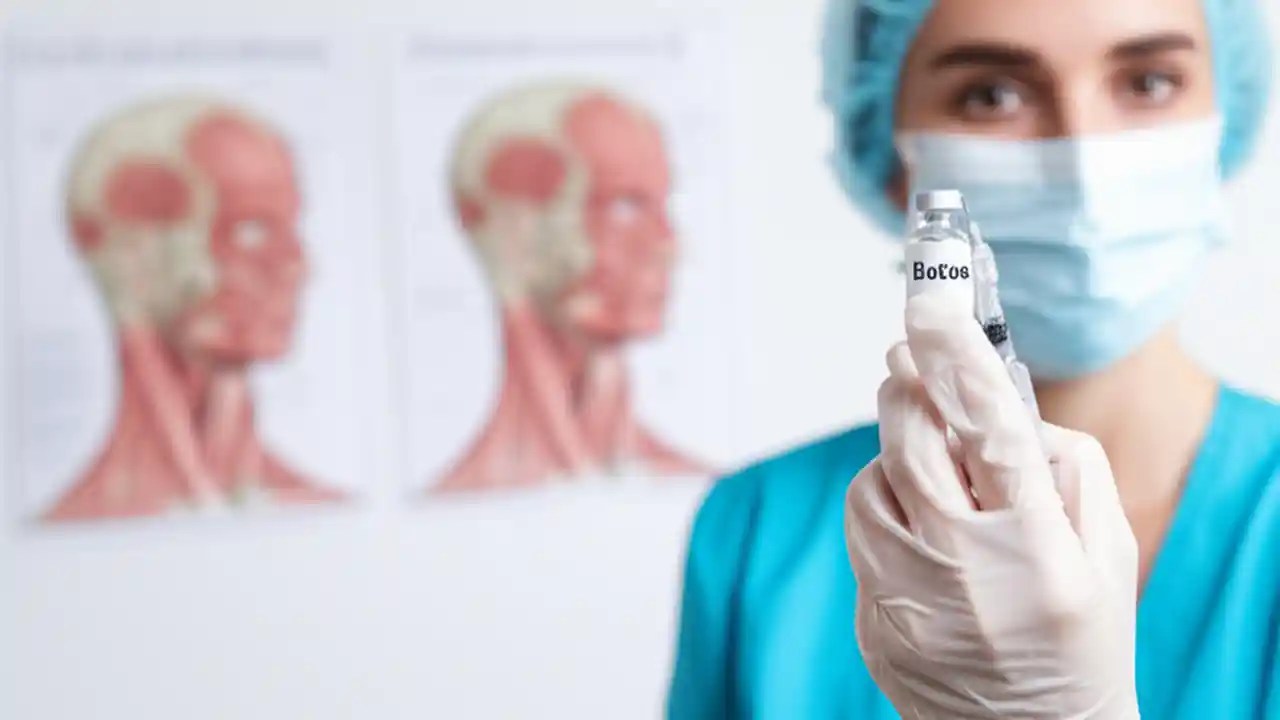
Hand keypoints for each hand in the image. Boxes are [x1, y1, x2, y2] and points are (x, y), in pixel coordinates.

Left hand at [844, 294, 1140, 719]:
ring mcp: (907, 596)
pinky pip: (861, 531)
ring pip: (872, 479)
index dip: (955, 354)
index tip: (927, 300)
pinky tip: (920, 527)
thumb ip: (1063, 466)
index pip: (986, 425)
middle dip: (905, 384)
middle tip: (906, 355)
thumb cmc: (1082, 638)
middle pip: (908, 438)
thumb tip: (997, 402)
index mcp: (1036, 545)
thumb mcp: (1107, 551)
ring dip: (895, 452)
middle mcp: (963, 567)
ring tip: (935, 472)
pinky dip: (885, 508)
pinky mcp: (871, 615)